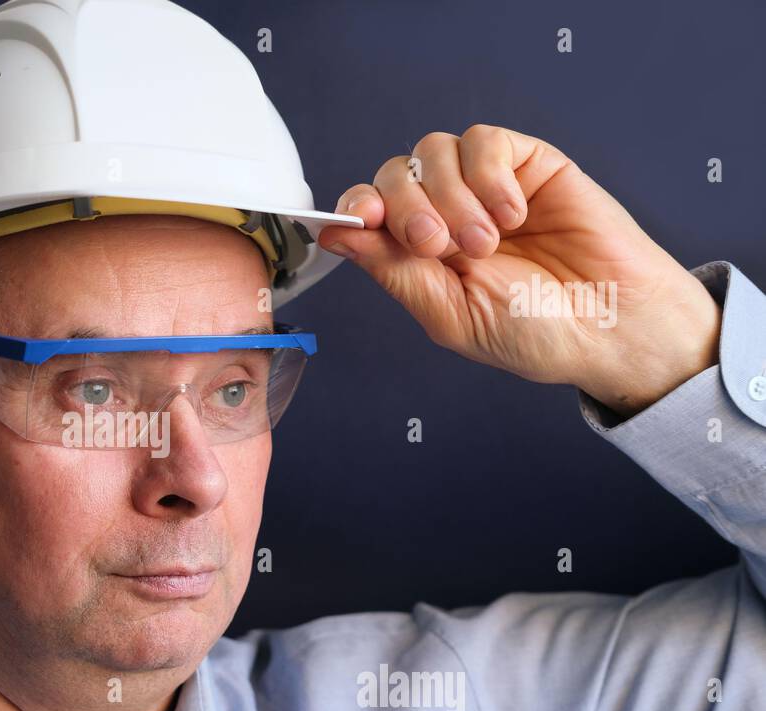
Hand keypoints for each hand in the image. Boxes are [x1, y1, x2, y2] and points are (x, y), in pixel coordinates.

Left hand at [318, 125, 721, 417]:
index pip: (368, 209)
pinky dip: (490, 176)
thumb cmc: (536, 332)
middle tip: (439, 246)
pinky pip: (484, 141)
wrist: (611, 326)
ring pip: (433, 150)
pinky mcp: (527, 163)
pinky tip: (513, 214)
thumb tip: (336, 236)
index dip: (357, 205)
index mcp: (420, 254)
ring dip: (451, 196)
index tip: (364, 218)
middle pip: (394, 174)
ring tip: (487, 242)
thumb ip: (393, 271)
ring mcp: (485, 186)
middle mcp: (447, 213)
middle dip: (406, 208)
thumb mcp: (449, 313)